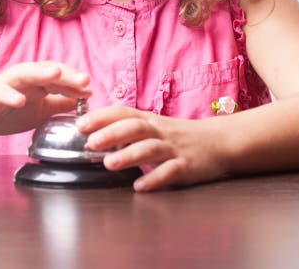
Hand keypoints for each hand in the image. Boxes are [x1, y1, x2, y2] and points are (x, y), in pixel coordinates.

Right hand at [0, 61, 90, 139]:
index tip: (90, 91)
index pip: (60, 78)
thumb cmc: (4, 111)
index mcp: (37, 83)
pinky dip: (10, 95)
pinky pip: (0, 93)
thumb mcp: (39, 111)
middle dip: (66, 75)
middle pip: (47, 72)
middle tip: (84, 80)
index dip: (75, 83)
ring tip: (56, 74)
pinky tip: (20, 100)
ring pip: (25, 74)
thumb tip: (83, 100)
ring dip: (40, 73)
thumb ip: (59, 104)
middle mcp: (23, 79)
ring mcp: (6, 85)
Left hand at [77, 106, 228, 191]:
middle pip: (135, 127)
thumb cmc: (179, 135)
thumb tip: (95, 132)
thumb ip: (128, 128)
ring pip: (150, 149)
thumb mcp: (154, 126)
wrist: (218, 141)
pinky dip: (155, 178)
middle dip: (111, 133)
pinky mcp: (187, 166)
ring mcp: (174, 148)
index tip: (80, 123)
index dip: (101, 116)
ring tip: (108, 164)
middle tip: (90, 143)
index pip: (123, 113)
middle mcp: (160, 132)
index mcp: (150, 120)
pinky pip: (171, 171)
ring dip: (128, 155)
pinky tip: (140, 186)